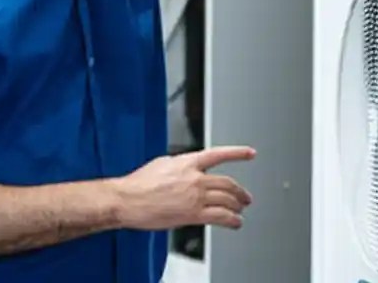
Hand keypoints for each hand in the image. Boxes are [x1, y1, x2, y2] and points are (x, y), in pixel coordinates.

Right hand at [112, 146, 255, 230]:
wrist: (127, 200)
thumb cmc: (138, 184)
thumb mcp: (161, 164)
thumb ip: (179, 165)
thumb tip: (187, 169)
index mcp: (186, 162)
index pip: (218, 154)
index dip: (237, 153)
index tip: (250, 153)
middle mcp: (194, 178)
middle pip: (228, 183)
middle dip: (240, 191)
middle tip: (245, 197)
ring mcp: (195, 197)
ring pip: (228, 200)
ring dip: (238, 206)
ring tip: (240, 210)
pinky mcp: (193, 214)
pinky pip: (221, 217)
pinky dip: (233, 220)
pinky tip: (235, 222)